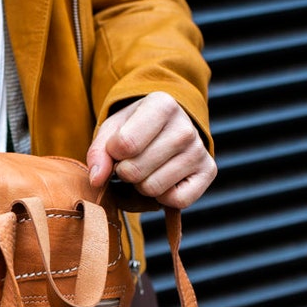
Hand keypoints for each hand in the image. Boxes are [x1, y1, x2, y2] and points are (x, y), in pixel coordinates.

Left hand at [87, 92, 216, 208]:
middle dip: (125, 172)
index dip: (113, 153)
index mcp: (162, 105)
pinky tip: (164, 180)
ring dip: (142, 185)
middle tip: (132, 162)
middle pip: (136, 170)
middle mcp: (186, 127)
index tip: (118, 147)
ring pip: (153, 188)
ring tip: (147, 170)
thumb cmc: (135, 129)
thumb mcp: (111, 131)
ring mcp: (200, 150)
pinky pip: (176, 201)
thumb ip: (98, 152)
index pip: (125, 144)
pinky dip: (163, 198)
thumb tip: (97, 179)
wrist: (166, 128)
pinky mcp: (209, 172)